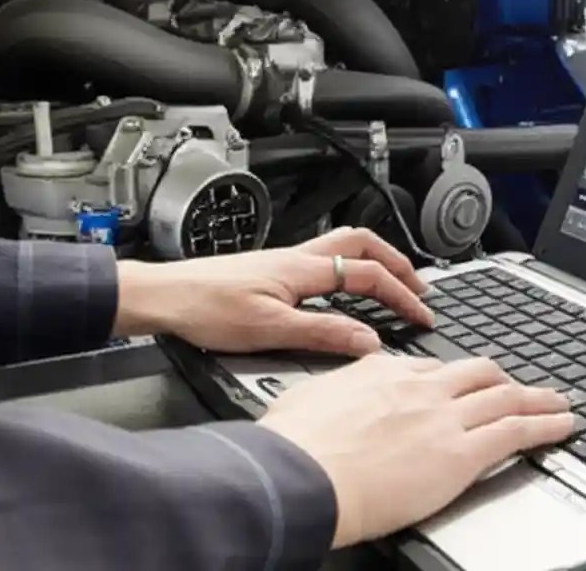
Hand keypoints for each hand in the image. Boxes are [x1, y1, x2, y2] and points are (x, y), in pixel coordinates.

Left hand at [112, 227, 433, 355]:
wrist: (162, 298)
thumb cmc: (205, 309)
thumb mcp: (270, 330)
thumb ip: (324, 333)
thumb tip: (369, 341)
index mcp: (303, 269)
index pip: (368, 274)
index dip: (402, 294)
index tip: (422, 315)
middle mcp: (296, 258)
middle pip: (361, 244)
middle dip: (396, 263)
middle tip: (418, 287)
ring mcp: (283, 263)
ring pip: (341, 248)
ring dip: (373, 262)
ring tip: (390, 284)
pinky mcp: (270, 274)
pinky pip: (322, 263)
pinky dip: (346, 272)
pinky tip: (343, 293)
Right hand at [258, 354, 574, 548]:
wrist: (302, 474)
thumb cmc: (293, 447)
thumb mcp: (303, 401)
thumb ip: (328, 394)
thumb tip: (321, 398)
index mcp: (381, 372)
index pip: (429, 369)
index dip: (450, 378)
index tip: (458, 384)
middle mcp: (419, 387)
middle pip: (475, 373)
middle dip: (499, 380)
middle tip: (515, 387)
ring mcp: (444, 416)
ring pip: (505, 396)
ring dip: (536, 398)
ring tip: (557, 402)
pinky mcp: (461, 452)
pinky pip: (516, 430)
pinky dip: (545, 425)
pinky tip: (562, 425)